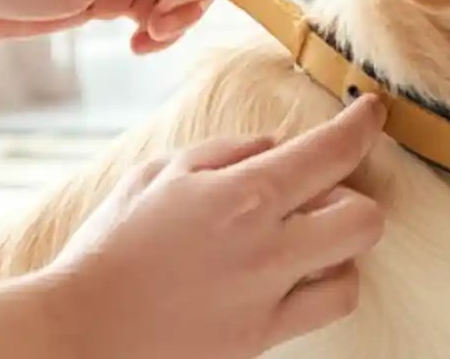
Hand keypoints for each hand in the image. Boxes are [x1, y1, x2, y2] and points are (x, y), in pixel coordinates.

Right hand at [47, 96, 386, 358]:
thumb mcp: (159, 173)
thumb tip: (279, 145)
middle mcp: (265, 249)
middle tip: (320, 198)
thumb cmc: (110, 247)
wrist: (76, 332)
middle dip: (353, 200)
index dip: (363, 126)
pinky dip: (316, 291)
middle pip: (365, 217)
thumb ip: (228, 151)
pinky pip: (321, 312)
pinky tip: (286, 279)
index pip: (331, 153)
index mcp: (241, 196)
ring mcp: (267, 300)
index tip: (373, 113)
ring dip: (338, 253)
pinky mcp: (259, 340)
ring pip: (353, 273)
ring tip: (300, 245)